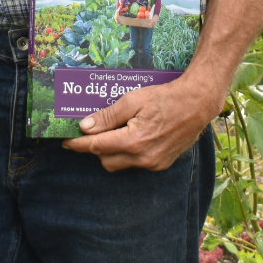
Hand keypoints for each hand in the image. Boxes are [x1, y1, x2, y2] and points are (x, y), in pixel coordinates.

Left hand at [61, 77, 220, 170]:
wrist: (196, 105)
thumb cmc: (165, 98)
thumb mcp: (133, 100)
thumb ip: (108, 116)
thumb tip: (85, 126)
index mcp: (133, 141)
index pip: (97, 146)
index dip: (79, 144)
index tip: (65, 142)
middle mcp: (142, 158)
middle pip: (106, 160)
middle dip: (97, 147)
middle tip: (95, 129)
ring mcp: (153, 164)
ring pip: (120, 164)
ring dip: (112, 152)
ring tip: (117, 130)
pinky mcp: (161, 164)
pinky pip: (135, 164)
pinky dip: (128, 153)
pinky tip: (133, 136)